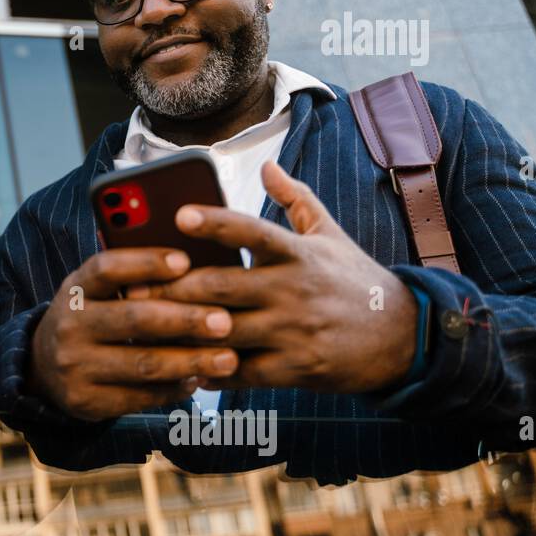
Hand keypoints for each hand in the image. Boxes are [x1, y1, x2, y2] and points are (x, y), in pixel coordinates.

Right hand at [28, 248, 240, 420]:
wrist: (43, 367)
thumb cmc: (89, 318)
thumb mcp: (95, 291)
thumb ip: (131, 279)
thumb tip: (192, 268)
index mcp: (74, 290)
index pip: (107, 269)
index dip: (146, 263)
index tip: (186, 261)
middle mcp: (69, 326)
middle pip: (133, 319)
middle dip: (185, 320)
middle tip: (225, 321)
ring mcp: (75, 367)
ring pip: (143, 363)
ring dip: (191, 361)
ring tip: (228, 359)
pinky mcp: (86, 401)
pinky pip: (140, 397)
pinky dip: (174, 389)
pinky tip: (197, 380)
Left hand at [153, 160, 416, 393]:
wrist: (402, 338)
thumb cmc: (355, 281)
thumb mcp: (330, 235)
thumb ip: (295, 199)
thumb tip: (267, 164)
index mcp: (298, 253)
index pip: (252, 230)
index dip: (215, 222)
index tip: (180, 214)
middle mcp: (294, 290)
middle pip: (223, 287)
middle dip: (174, 289)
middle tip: (133, 288)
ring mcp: (294, 331)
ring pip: (225, 331)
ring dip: (183, 332)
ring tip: (144, 327)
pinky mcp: (295, 369)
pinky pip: (241, 372)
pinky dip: (209, 370)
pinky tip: (181, 366)